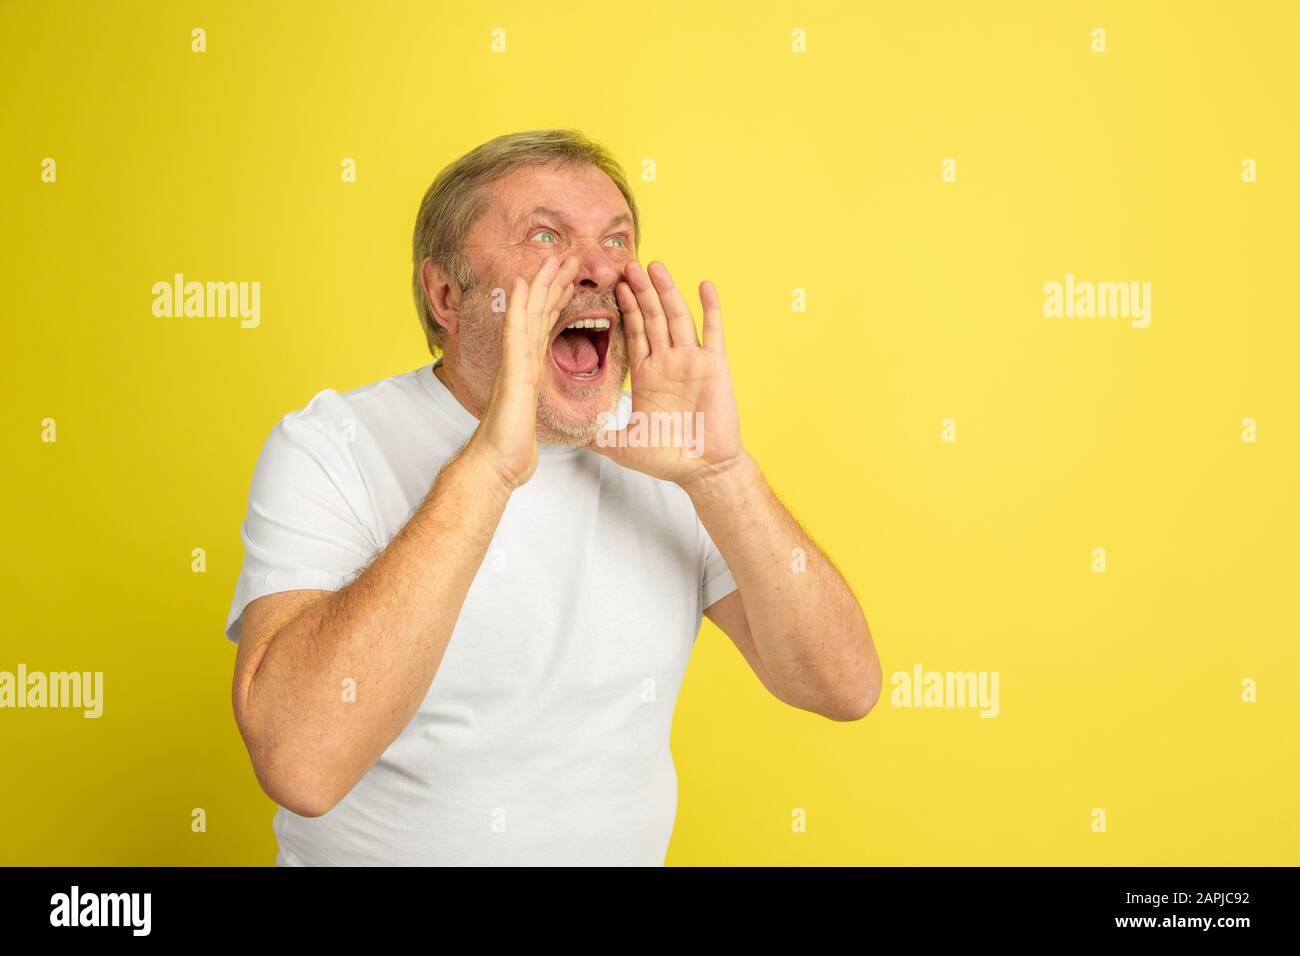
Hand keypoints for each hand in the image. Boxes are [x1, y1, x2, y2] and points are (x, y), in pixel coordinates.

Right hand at [467, 254, 579, 491]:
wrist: (495, 465)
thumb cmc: (512, 450)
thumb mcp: (533, 421)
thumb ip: (535, 409)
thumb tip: (542, 412)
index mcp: (530, 370)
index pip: (547, 327)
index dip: (558, 302)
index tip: (572, 281)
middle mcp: (521, 361)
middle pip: (540, 314)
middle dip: (555, 285)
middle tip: (571, 258)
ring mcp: (515, 364)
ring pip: (529, 316)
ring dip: (542, 285)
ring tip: (556, 258)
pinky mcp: (513, 372)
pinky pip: (517, 334)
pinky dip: (519, 308)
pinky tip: (522, 285)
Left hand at [588, 260, 747, 491]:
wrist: (701, 469)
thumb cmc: (666, 458)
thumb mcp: (621, 445)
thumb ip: (598, 435)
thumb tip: (571, 436)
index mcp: (647, 375)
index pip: (634, 332)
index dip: (625, 308)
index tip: (614, 284)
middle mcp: (668, 362)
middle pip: (652, 317)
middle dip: (641, 291)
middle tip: (628, 264)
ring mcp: (692, 361)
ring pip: (677, 317)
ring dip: (666, 291)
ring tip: (655, 266)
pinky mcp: (714, 366)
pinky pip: (713, 332)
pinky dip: (710, 309)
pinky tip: (704, 285)